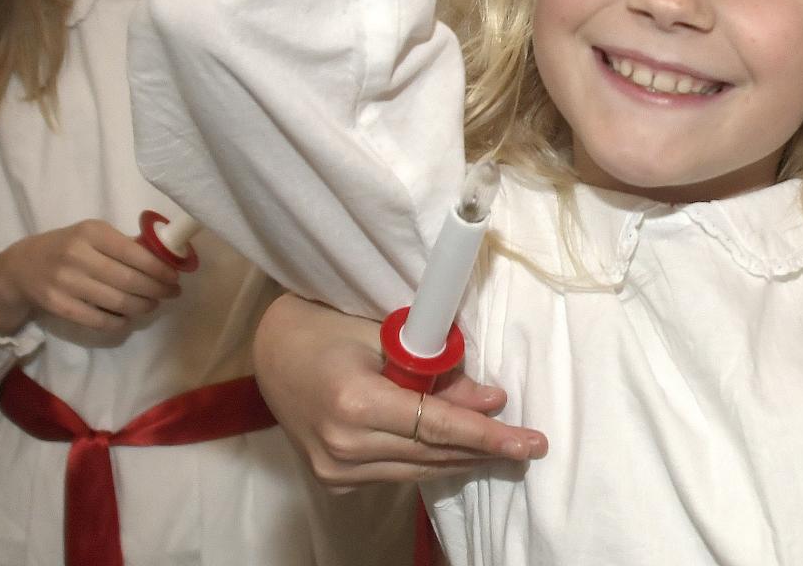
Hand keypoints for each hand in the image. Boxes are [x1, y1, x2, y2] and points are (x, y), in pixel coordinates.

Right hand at [0, 220, 182, 336]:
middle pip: (129, 280)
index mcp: (92, 232)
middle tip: (171, 293)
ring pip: (117, 301)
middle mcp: (78, 256)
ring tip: (153, 304)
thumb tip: (166, 256)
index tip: (175, 276)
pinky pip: (97, 319)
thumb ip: (123, 244)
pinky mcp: (57, 305)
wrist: (20, 267)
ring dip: (142, 306)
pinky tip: (128, 317)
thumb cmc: (66, 247)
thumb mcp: (92, 235)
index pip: (135, 253)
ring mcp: (65, 282)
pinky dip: (119, 321)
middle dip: (157, 289)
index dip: (160, 268)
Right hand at [253, 293, 546, 489]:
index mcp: (355, 403)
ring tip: (505, 448)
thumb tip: (492, 399)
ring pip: (417, 469)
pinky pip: (396, 472)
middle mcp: (342, 445)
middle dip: (485, 449)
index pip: (437, 426)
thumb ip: (438, 370)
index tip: (529, 443)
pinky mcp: (332, 477)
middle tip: (530, 444)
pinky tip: (460, 451)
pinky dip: (429, 460)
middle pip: (432, 453)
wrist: (272, 349)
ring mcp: (333, 468)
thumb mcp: (389, 334)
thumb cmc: (330, 325)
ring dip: (462, 458)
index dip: (488, 435)